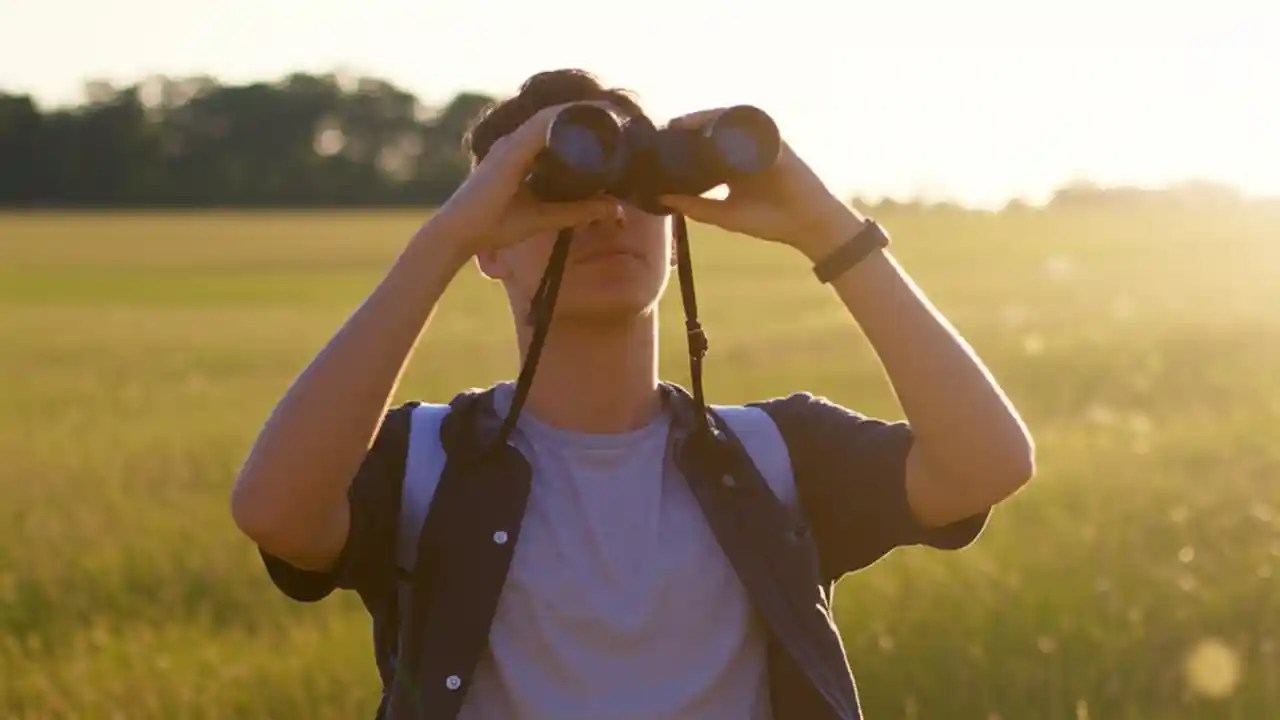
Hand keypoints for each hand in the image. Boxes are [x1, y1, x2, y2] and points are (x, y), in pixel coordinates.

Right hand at [425, 102, 621, 259]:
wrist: (461, 233)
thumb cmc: (495, 225)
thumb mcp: (547, 217)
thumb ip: (578, 211)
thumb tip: (614, 208)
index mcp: (523, 154)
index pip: (558, 129)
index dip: (585, 124)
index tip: (616, 128)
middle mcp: (517, 142)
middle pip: (557, 118)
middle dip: (589, 115)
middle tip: (621, 118)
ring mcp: (513, 143)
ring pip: (553, 116)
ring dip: (582, 111)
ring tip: (612, 113)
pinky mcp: (511, 150)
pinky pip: (542, 125)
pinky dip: (565, 118)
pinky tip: (587, 114)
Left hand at [658, 109, 866, 261]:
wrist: (805, 224)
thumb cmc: (769, 220)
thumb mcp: (724, 215)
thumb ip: (695, 207)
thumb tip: (662, 198)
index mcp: (733, 166)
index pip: (705, 145)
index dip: (685, 140)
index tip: (662, 140)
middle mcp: (745, 150)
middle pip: (715, 129)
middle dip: (693, 124)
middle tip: (669, 127)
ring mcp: (760, 144)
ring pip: (731, 123)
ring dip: (709, 119)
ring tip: (686, 122)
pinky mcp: (775, 141)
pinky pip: (753, 126)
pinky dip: (734, 121)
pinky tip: (715, 122)